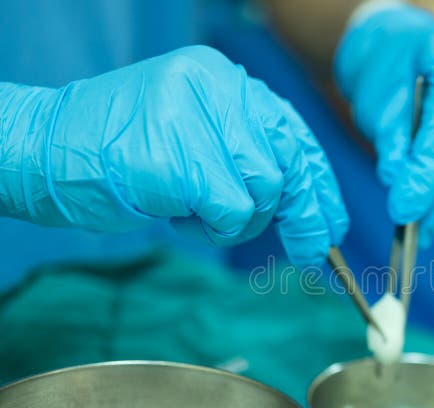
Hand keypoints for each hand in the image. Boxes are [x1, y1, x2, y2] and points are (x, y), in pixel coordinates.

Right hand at [0, 45, 347, 265]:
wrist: (48, 149)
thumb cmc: (124, 151)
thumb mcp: (197, 137)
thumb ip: (249, 155)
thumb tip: (311, 208)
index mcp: (224, 79)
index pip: (294, 133)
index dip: (320, 184)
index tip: (331, 223)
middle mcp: (217, 86)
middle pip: (288, 161)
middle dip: (302, 213)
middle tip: (310, 250)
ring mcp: (196, 117)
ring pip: (263, 188)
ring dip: (240, 221)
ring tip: (198, 213)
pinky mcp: (178, 156)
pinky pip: (230, 211)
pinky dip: (211, 228)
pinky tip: (179, 215)